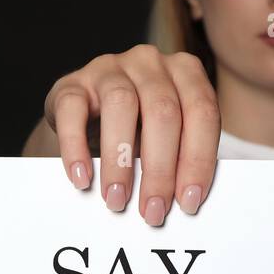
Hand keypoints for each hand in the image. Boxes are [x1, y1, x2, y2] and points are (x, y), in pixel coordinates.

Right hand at [43, 44, 220, 224]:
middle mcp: (150, 62)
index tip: (188, 202)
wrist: (87, 121)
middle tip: (152, 211)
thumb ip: (182, 160)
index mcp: (186, 72)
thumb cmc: (138, 133)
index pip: (202, 112)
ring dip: (119, 160)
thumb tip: (186, 202)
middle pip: (163, 111)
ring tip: (117, 199)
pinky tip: (81, 178)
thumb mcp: (168, 140)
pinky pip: (73, 110)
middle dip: (160, 170)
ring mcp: (109, 68)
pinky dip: (75, 148)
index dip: (198, 160)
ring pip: (121, 105)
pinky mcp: (71, 84)